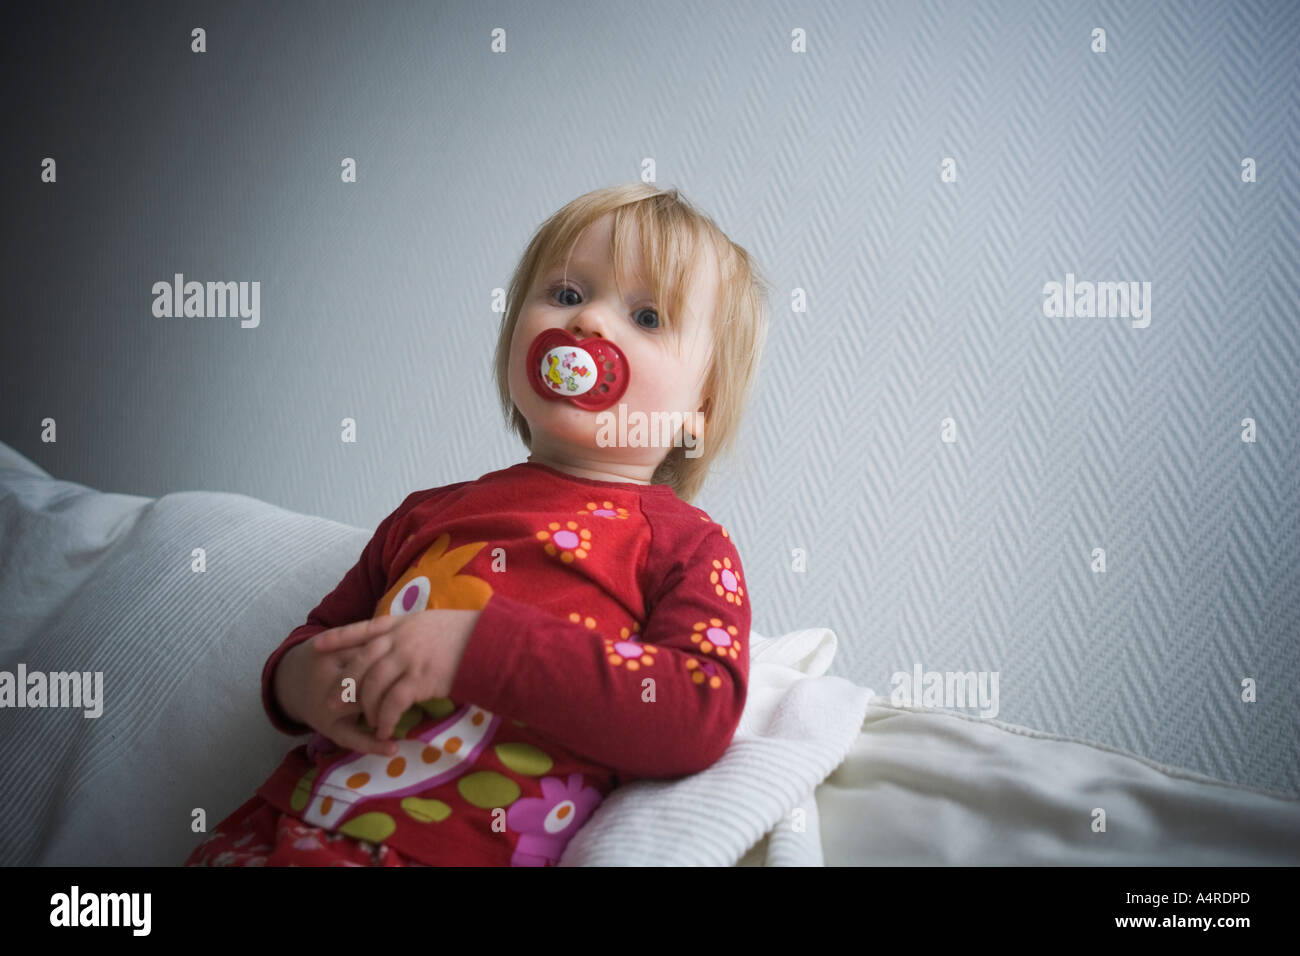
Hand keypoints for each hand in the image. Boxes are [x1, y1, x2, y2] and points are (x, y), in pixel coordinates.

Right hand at [274, 618, 404, 756]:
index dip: (393, 659)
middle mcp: (326, 680)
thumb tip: (413, 635)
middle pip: (366, 681)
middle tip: (417, 683)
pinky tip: (393, 748)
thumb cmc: (329, 658)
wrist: (291, 681)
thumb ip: (369, 639)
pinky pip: (351, 738)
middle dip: (391, 683)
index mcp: (332, 654)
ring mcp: (326, 706)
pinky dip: (372, 745)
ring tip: (414, 711)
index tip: (417, 660)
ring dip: (387, 711)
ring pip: (361, 708)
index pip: (368, 656)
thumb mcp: (342, 642)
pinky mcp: (328, 728)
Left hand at [311, 609, 479, 743]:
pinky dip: (384, 719)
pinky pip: (392, 703)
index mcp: (400, 623)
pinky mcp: (419, 679)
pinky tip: (384, 731)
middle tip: (332, 704)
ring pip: (372, 686)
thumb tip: (396, 643)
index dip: (337, 638)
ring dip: (366, 709)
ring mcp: (408, 658)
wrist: (489, 640)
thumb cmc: (467, 633)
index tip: (317, 647)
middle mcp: (399, 639)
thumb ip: (410, 632)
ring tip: (367, 724)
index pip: (361, 629)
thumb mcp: (432, 623)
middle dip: (343, 685)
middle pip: (359, 663)